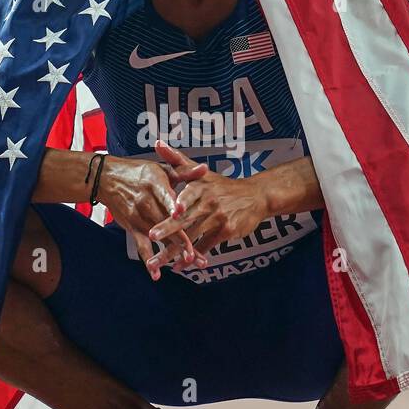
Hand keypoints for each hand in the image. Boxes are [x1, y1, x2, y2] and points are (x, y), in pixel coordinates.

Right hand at [96, 141, 208, 279]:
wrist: (107, 178)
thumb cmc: (139, 172)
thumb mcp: (162, 169)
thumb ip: (185, 172)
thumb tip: (205, 169)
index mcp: (155, 184)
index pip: (166, 197)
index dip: (174, 206)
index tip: (182, 214)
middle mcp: (146, 202)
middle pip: (166, 223)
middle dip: (182, 240)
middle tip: (197, 254)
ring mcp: (139, 217)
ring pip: (158, 238)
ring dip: (173, 252)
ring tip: (189, 262)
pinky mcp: (132, 227)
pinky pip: (141, 246)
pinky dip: (148, 260)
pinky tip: (156, 274)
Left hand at [144, 141, 269, 269]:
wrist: (256, 197)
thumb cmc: (223, 185)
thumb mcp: (201, 172)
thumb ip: (176, 159)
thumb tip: (157, 143)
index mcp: (200, 187)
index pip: (186, 196)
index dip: (177, 204)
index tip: (169, 210)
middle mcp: (209, 202)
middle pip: (186, 218)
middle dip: (168, 229)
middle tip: (152, 236)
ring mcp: (218, 218)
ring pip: (193, 236)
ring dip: (174, 252)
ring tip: (157, 262)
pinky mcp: (226, 232)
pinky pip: (205, 247)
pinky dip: (193, 257)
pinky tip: (179, 266)